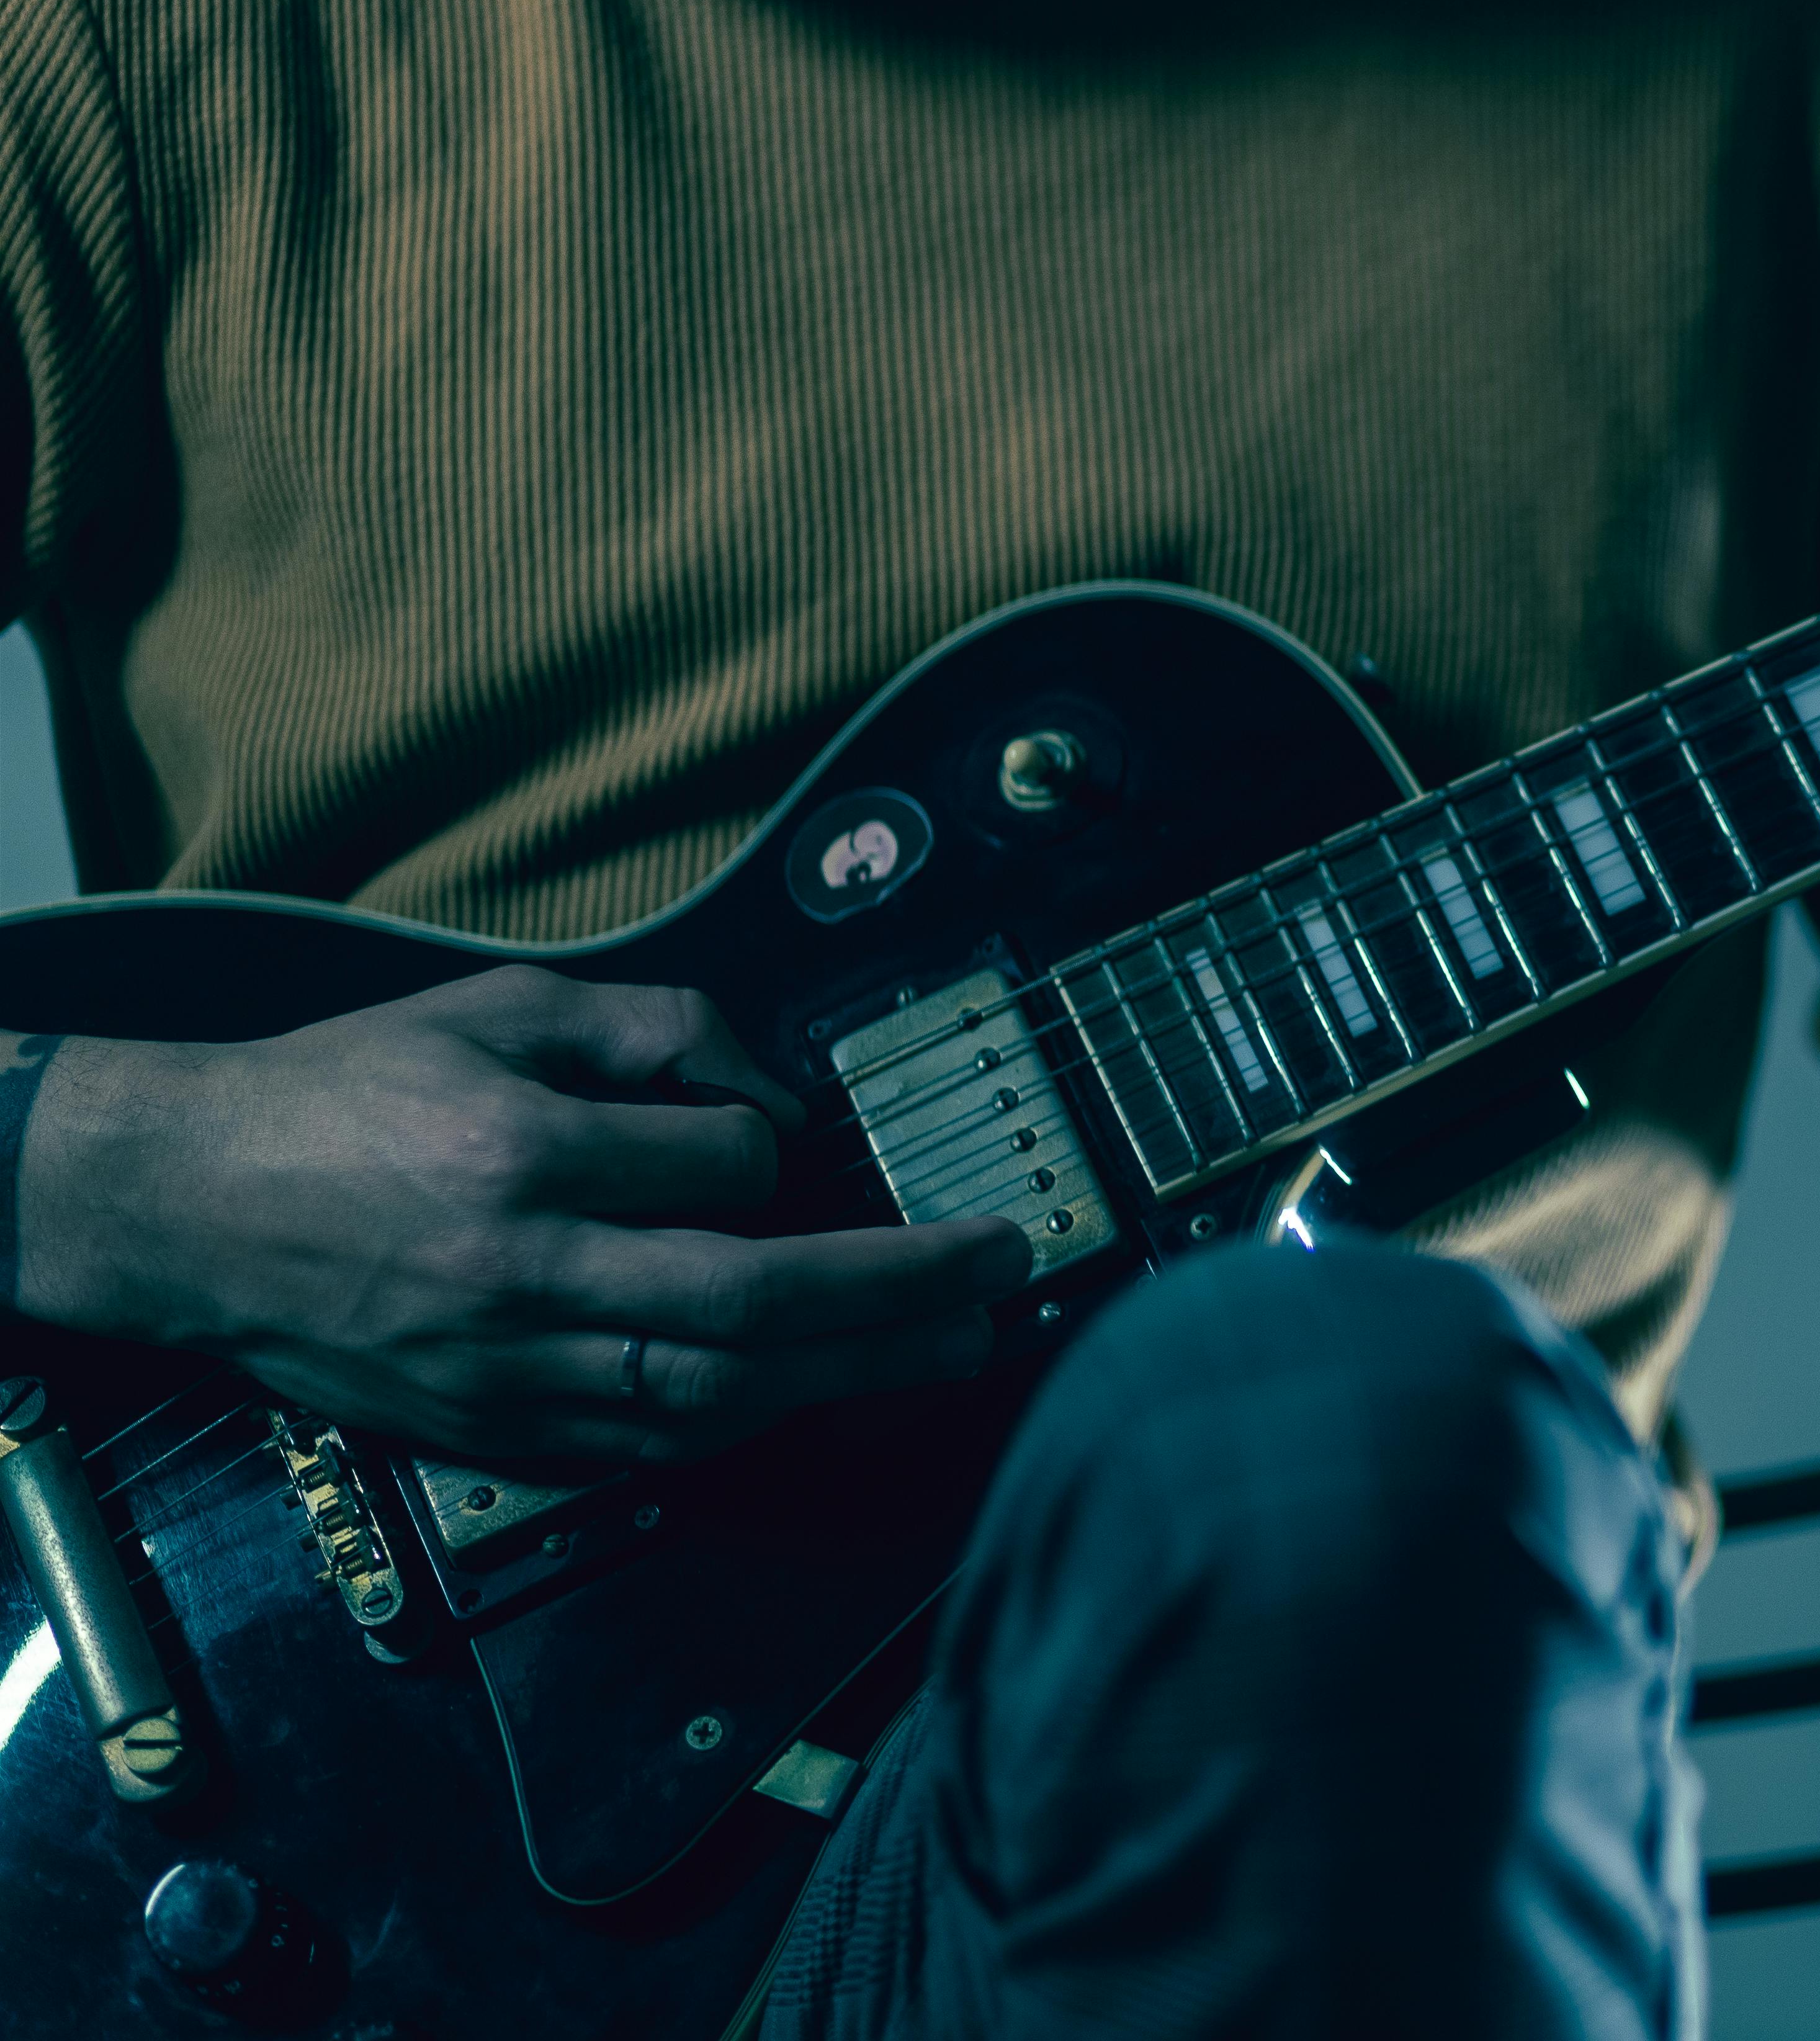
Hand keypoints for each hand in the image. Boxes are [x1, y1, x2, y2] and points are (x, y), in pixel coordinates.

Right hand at [14, 966, 1028, 1468]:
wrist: (186, 1207)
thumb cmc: (344, 1096)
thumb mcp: (495, 1009)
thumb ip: (650, 1030)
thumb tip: (772, 1093)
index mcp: (518, 1156)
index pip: (720, 1170)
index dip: (781, 1152)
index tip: (793, 1142)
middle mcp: (518, 1276)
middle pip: (749, 1305)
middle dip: (896, 1295)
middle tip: (998, 1274)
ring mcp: (505, 1371)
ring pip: (715, 1394)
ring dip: (852, 1376)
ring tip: (953, 1347)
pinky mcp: (491, 1431)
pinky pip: (650, 1446)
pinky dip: (753, 1425)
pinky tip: (830, 1399)